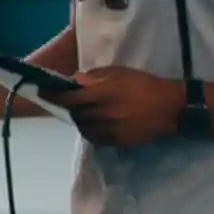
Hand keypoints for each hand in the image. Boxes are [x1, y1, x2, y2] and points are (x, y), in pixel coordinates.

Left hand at [46, 67, 185, 146]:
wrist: (170, 108)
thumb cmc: (145, 85)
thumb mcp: (121, 73)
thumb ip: (96, 77)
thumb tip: (75, 81)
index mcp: (103, 93)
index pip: (70, 97)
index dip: (54, 95)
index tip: (43, 91)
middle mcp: (103, 113)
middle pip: (75, 113)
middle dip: (69, 106)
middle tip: (69, 100)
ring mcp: (109, 129)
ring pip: (83, 126)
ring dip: (79, 118)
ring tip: (84, 111)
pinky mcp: (116, 141)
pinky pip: (94, 137)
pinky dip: (89, 129)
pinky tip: (94, 122)